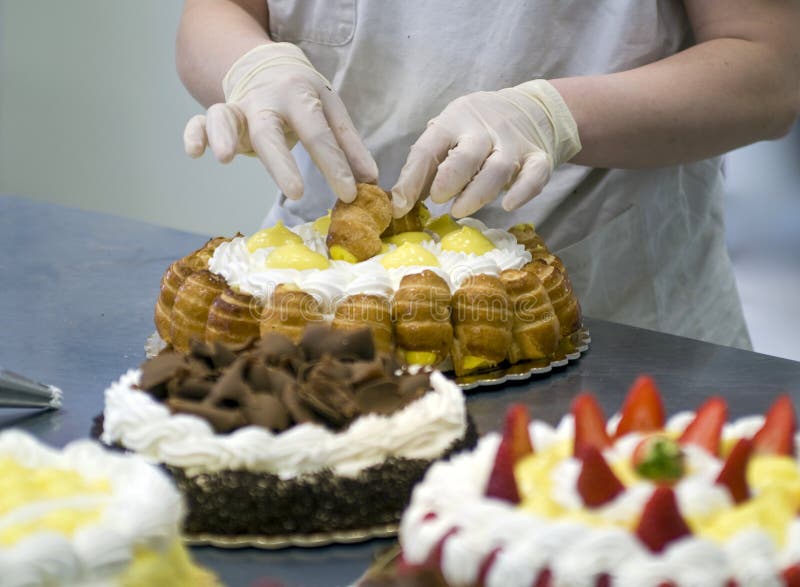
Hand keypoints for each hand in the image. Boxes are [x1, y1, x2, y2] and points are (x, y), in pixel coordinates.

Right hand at [183, 43, 377, 201]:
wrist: (267, 65)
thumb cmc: (304, 96)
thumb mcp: (331, 111)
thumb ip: (348, 145)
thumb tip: (371, 180)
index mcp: (301, 96)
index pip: (320, 135)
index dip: (335, 166)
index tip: (350, 194)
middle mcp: (267, 101)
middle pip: (271, 131)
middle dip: (282, 163)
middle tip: (296, 192)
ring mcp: (240, 108)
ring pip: (226, 117)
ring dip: (223, 135)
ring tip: (226, 158)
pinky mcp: (221, 116)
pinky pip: (200, 121)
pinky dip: (194, 134)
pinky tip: (195, 152)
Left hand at [391, 80, 580, 217]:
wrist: (531, 109)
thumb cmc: (477, 130)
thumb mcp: (448, 135)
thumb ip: (428, 165)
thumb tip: (400, 202)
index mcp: (453, 121)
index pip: (428, 149)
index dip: (411, 179)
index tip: (399, 206)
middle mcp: (484, 129)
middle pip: (466, 155)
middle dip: (449, 180)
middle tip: (438, 199)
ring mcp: (513, 143)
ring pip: (498, 169)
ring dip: (477, 193)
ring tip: (460, 209)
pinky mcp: (538, 158)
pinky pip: (534, 176)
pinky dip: (522, 192)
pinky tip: (508, 205)